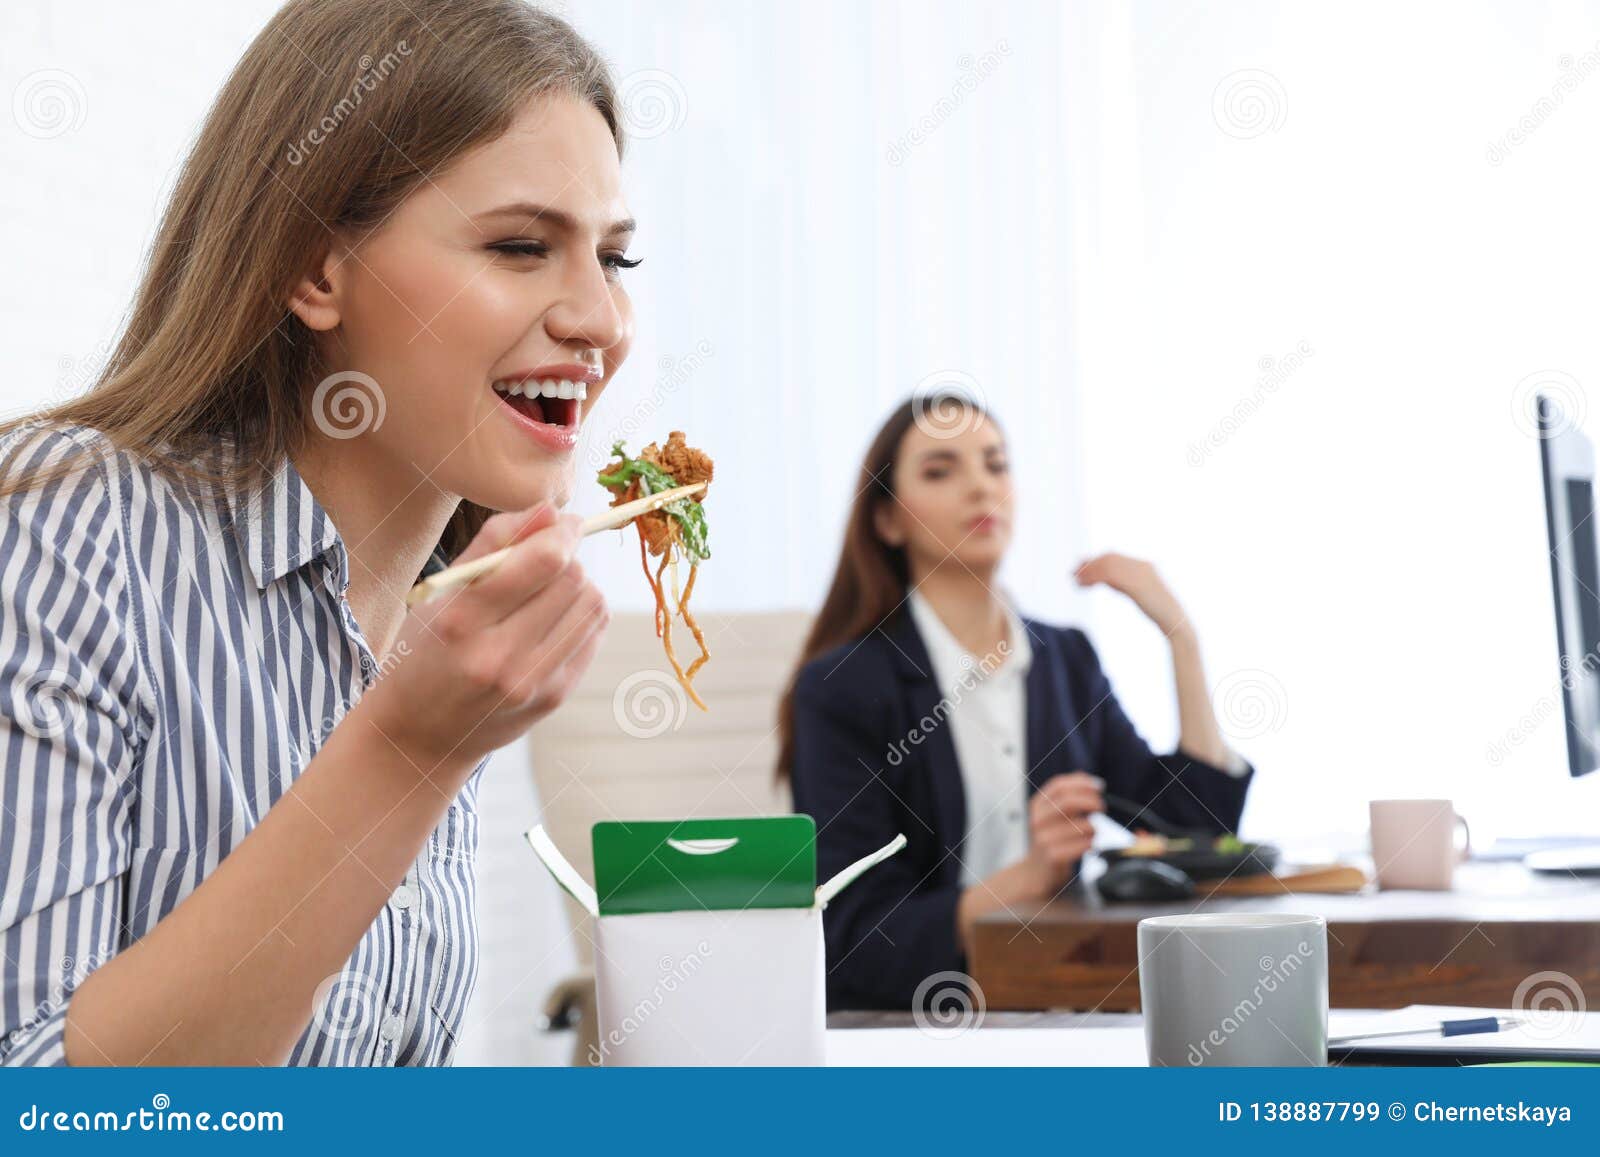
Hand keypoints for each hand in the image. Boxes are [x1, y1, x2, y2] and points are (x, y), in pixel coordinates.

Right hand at [357, 505, 609, 771]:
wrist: (422, 736)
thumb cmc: (426, 651)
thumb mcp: (441, 594)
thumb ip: (493, 544)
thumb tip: (552, 511)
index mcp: (460, 621)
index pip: (542, 561)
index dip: (564, 531)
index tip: (566, 521)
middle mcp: (498, 656)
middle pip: (573, 578)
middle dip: (566, 557)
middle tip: (548, 557)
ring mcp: (531, 682)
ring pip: (592, 604)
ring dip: (579, 585)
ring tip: (548, 591)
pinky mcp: (554, 697)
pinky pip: (593, 633)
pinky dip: (582, 614)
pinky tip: (555, 619)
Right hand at [1023, 771, 1103, 889]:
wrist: (1035, 873)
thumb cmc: (1050, 841)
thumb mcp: (1052, 816)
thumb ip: (1066, 798)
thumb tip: (1088, 779)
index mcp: (1037, 806)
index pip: (1059, 785)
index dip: (1082, 782)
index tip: (1099, 786)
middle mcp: (1038, 820)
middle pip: (1069, 801)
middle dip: (1092, 801)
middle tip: (1101, 807)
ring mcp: (1044, 839)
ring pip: (1083, 825)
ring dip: (1095, 828)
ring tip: (1092, 833)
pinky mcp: (1054, 856)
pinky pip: (1085, 844)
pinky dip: (1092, 843)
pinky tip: (1088, 845)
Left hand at [1074, 552, 1189, 638]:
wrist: (1175, 623)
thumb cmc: (1158, 613)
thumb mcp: (1137, 594)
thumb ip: (1122, 584)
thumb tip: (1103, 579)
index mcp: (1144, 566)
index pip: (1114, 556)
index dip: (1095, 560)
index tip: (1080, 568)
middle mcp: (1141, 565)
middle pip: (1108, 558)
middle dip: (1089, 564)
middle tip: (1073, 573)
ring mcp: (1140, 573)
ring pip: (1107, 566)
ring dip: (1088, 572)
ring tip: (1076, 581)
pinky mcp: (1136, 584)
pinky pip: (1109, 576)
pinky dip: (1093, 579)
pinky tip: (1084, 586)